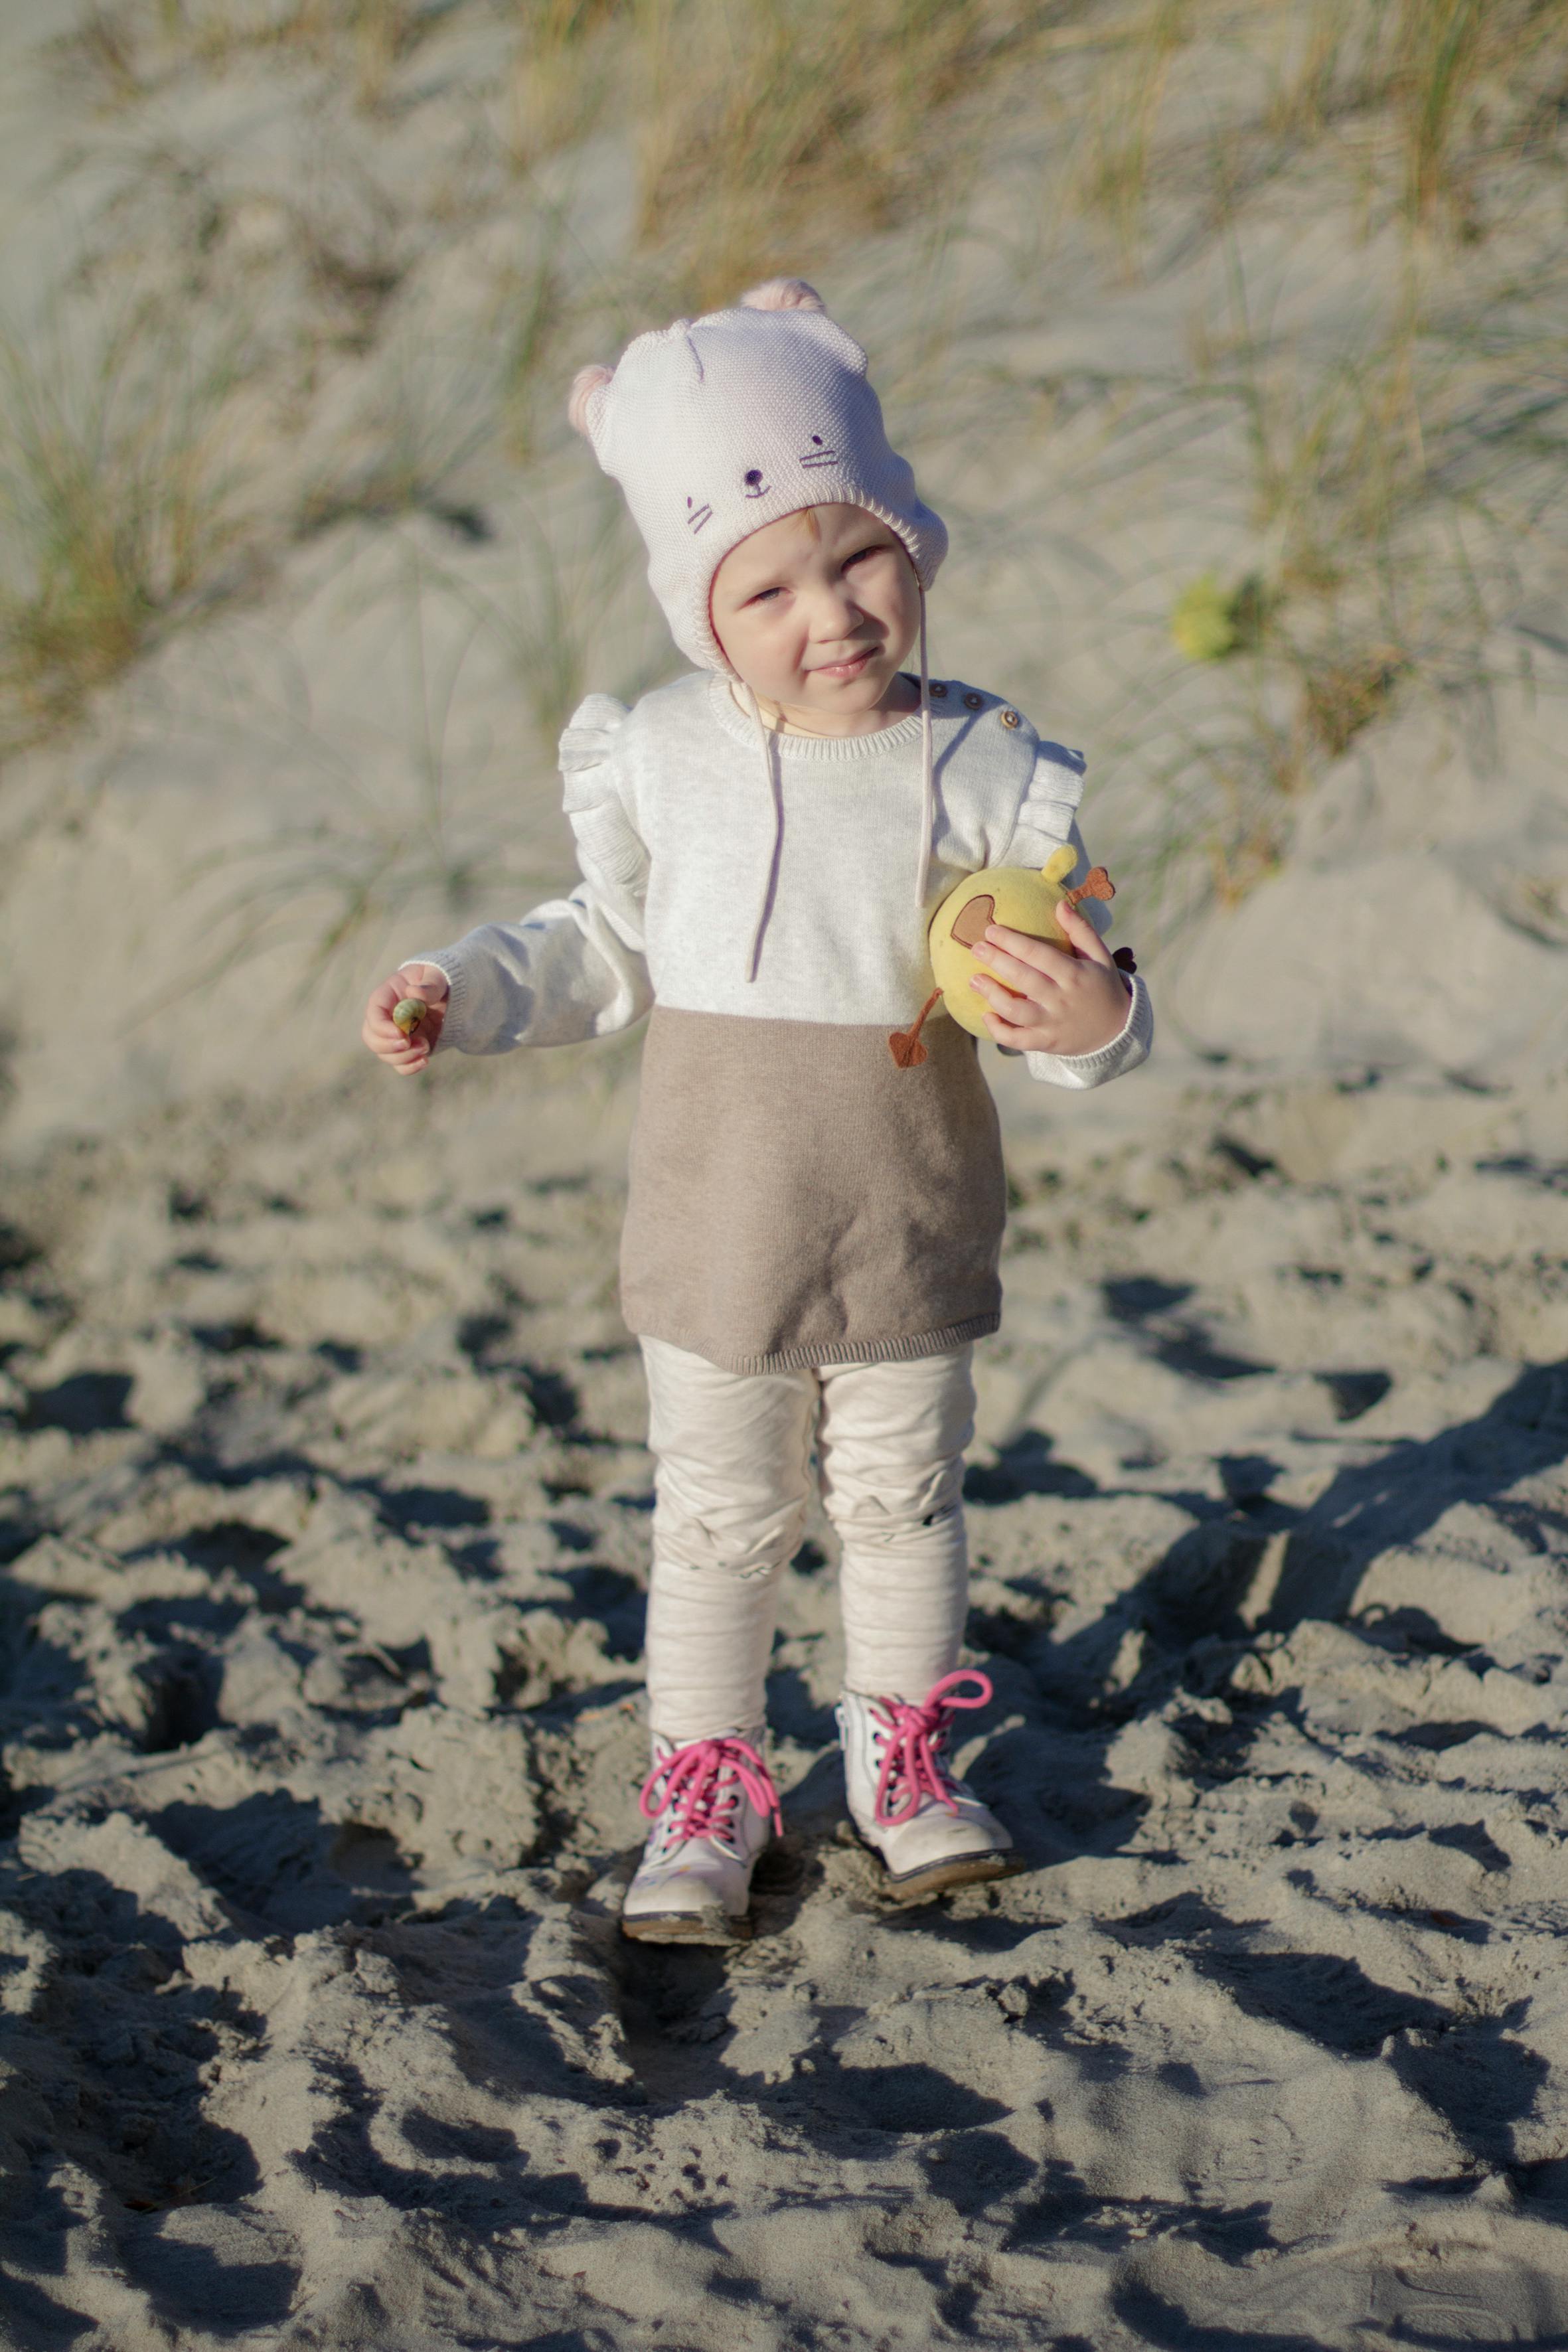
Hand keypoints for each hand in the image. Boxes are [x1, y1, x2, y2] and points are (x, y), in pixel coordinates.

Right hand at [362, 963, 449, 1074]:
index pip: (374, 1013)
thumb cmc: (440, 980)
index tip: (402, 1033)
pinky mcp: (407, 1048)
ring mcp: (395, 1035)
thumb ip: (430, 984)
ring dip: (403, 1057)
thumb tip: (414, 992)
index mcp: (389, 995)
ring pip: (384, 1054)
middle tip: (409, 1043)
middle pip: (371, 1037)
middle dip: (388, 1045)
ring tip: (425, 1047)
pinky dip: (409, 1067)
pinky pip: (400, 1064)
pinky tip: (424, 1061)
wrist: (451, 996)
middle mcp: (387, 1017)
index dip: (382, 1027)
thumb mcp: (438, 976)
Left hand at [968, 901, 1130, 1057]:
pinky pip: (1018, 1040)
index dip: (1012, 942)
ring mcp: (1052, 1023)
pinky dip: (999, 1031)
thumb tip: (1060, 904)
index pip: (1038, 955)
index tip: (991, 930)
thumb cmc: (1104, 987)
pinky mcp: (1046, 1043)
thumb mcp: (1101, 957)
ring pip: (1016, 1011)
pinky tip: (986, 1016)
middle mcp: (1061, 999)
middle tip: (976, 948)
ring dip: (992, 995)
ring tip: (974, 980)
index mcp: (1074, 974)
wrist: (1118, 1031)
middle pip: (1023, 979)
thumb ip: (1081, 930)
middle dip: (996, 961)